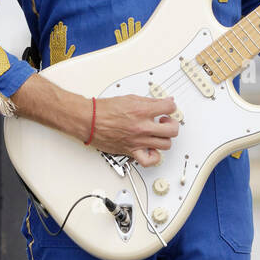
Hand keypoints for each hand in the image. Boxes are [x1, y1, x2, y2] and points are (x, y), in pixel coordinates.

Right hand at [9, 76, 176, 167]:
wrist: (88, 120)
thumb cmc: (103, 110)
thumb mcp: (129, 98)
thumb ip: (149, 101)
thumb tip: (163, 101)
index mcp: (141, 111)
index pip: (170, 108)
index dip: (171, 107)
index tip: (167, 108)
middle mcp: (142, 127)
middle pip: (172, 129)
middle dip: (172, 124)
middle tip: (165, 121)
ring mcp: (137, 141)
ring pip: (165, 145)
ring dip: (164, 138)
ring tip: (157, 133)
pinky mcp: (131, 151)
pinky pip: (149, 160)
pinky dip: (154, 157)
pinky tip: (151, 149)